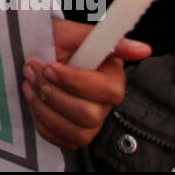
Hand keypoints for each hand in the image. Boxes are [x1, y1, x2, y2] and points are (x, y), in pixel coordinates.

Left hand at [22, 18, 150, 150]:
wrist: (33, 55)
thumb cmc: (55, 43)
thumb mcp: (72, 33)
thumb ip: (105, 38)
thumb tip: (144, 49)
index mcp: (111, 76)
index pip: (108, 91)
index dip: (76, 82)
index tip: (50, 66)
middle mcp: (105, 102)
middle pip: (88, 115)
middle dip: (54, 94)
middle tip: (34, 72)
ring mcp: (91, 121)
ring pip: (76, 131)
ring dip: (44, 108)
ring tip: (30, 84)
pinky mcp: (74, 133)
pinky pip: (63, 140)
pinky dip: (42, 122)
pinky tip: (34, 100)